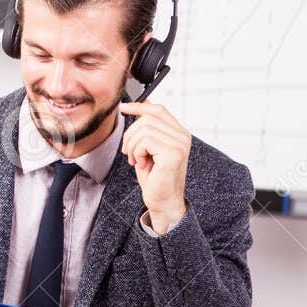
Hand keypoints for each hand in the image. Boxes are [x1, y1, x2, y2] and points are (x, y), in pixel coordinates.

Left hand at [118, 101, 190, 233]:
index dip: (139, 106)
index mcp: (179, 133)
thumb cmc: (155, 176)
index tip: (123, 107)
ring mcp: (180, 144)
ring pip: (144, 129)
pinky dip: (136, 153)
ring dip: (132, 146)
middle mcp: (183, 136)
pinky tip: (141, 164)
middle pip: (147, 118)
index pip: (158, 109)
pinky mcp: (173, 154)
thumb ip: (147, 129)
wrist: (162, 200)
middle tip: (129, 152)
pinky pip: (145, 141)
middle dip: (130, 134)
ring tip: (136, 159)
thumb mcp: (148, 148)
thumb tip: (137, 107)